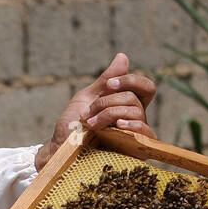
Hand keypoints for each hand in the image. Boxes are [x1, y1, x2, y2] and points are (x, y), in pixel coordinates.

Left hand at [35, 53, 158, 169]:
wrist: (60, 151)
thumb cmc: (71, 127)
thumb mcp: (86, 98)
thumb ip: (106, 80)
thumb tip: (123, 57)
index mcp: (125, 106)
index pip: (145, 88)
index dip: (131, 80)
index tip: (109, 85)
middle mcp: (134, 120)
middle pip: (136, 98)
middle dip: (109, 100)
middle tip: (88, 112)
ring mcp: (135, 136)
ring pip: (137, 112)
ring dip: (110, 113)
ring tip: (90, 124)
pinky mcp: (135, 151)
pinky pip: (147, 134)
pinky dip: (134, 126)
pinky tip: (119, 126)